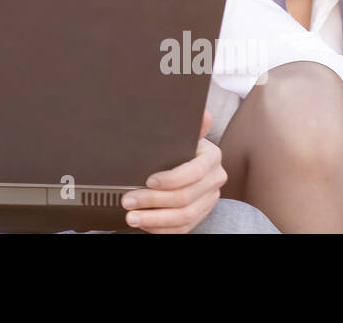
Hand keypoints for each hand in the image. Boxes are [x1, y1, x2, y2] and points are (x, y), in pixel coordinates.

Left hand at [121, 111, 225, 232]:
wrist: (185, 163)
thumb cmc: (178, 145)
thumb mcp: (182, 133)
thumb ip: (190, 125)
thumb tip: (203, 113)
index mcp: (211, 157)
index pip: (193, 172)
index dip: (170, 179)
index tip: (148, 181)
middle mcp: (214, 180)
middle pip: (185, 197)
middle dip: (152, 200)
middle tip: (128, 200)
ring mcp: (209, 200)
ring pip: (184, 217)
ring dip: (154, 219)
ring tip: (131, 217)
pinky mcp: (201, 215)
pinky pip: (184, 229)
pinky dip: (161, 228)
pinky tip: (144, 224)